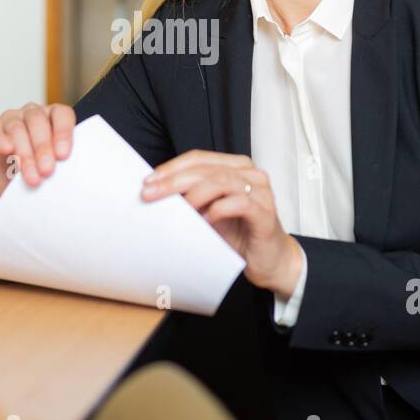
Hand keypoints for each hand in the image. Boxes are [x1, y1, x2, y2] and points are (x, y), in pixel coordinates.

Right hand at [0, 102, 75, 214]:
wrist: (9, 190)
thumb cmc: (38, 174)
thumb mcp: (54, 169)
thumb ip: (61, 162)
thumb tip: (70, 171)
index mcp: (53, 117)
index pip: (62, 114)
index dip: (63, 133)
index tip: (63, 156)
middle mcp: (31, 114)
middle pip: (38, 121)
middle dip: (43, 148)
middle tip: (47, 171)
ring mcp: (9, 120)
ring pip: (17, 129)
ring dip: (25, 153)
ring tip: (31, 177)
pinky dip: (0, 140)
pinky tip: (7, 150)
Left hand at [140, 150, 301, 295]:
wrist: (270, 261)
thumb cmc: (239, 234)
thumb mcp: (210, 213)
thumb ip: (192, 199)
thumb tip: (156, 193)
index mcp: (236, 167)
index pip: (199, 158)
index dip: (172, 167)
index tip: (148, 181)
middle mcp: (250, 174)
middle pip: (206, 169)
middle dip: (174, 180)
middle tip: (150, 193)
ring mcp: (261, 192)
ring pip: (221, 181)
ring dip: (194, 194)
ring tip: (179, 209)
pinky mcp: (266, 213)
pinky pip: (239, 203)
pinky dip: (217, 210)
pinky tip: (205, 222)